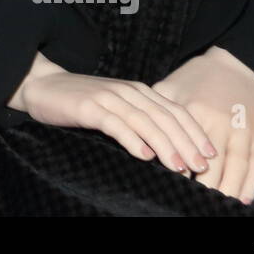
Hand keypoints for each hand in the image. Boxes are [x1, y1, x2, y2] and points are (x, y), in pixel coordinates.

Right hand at [16, 56, 215, 176]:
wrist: (42, 85)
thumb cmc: (81, 101)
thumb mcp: (116, 107)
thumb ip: (139, 120)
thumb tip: (166, 149)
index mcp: (138, 91)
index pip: (174, 111)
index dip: (194, 132)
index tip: (210, 154)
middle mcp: (128, 91)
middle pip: (164, 118)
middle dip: (187, 143)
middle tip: (202, 167)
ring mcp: (108, 98)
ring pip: (145, 122)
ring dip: (166, 145)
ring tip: (180, 167)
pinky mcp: (89, 107)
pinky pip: (115, 124)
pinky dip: (132, 140)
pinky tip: (144, 156)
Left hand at [151, 45, 253, 204]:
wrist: (236, 62)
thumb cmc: (197, 78)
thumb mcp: (170, 87)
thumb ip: (154, 110)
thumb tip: (135, 130)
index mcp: (194, 111)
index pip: (184, 149)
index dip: (178, 169)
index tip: (171, 183)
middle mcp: (220, 122)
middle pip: (211, 166)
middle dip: (201, 187)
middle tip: (191, 201)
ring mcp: (244, 130)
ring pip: (236, 169)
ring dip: (226, 190)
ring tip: (215, 206)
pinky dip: (252, 183)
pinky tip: (242, 197)